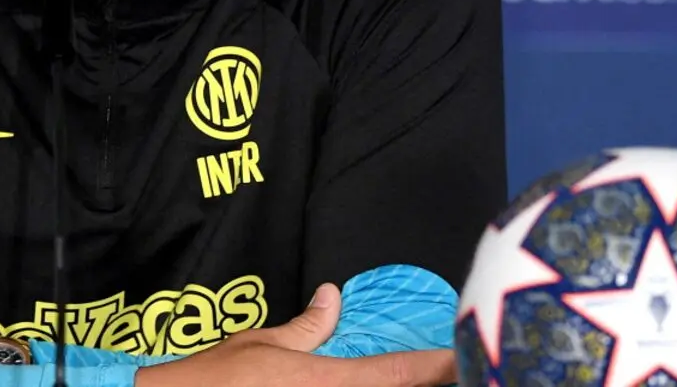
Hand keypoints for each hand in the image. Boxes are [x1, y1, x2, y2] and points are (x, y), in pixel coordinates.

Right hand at [133, 284, 455, 386]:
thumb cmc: (213, 380)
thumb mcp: (261, 345)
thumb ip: (307, 327)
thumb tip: (332, 298)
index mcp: (327, 382)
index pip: (400, 375)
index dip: (439, 366)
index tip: (463, 355)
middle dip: (424, 381)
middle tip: (457, 369)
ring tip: (421, 376)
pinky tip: (371, 383)